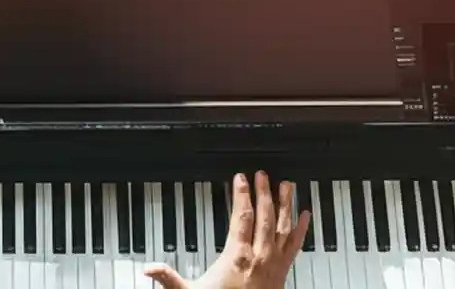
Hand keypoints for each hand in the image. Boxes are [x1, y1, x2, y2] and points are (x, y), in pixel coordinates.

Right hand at [145, 172, 309, 288]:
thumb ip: (170, 279)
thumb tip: (149, 269)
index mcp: (238, 257)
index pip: (242, 217)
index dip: (242, 195)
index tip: (241, 179)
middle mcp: (260, 257)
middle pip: (265, 217)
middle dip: (264, 193)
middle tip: (263, 175)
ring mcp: (275, 264)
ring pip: (284, 227)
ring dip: (285, 205)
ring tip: (287, 186)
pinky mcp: (283, 273)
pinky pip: (296, 246)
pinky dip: (302, 229)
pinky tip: (306, 216)